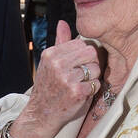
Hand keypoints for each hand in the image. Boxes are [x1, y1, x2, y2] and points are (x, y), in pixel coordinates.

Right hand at [19, 22, 105, 137]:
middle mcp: (58, 64)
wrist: (41, 115)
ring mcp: (67, 79)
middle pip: (91, 54)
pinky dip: (92, 90)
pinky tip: (81, 94)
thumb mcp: (49, 63)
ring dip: (92, 78)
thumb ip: (59, 43)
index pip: (81, 44)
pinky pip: (96, 84)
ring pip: (95, 69)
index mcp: (51, 54)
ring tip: (80, 85)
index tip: (78, 65)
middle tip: (82, 75)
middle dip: (91, 64)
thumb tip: (62, 23)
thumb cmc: (47, 88)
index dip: (84, 55)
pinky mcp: (77, 92)